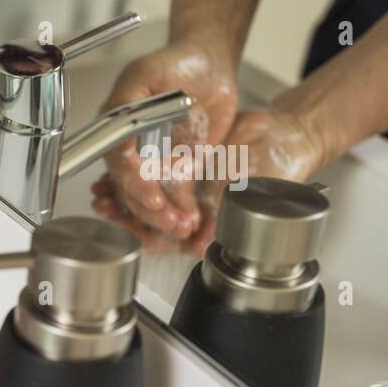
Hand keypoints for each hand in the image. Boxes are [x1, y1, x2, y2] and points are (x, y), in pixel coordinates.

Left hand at [92, 106, 325, 255]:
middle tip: (105, 207)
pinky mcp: (178, 166)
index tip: (125, 225)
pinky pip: (149, 173)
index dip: (142, 234)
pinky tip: (116, 169)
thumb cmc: (278, 171)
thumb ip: (221, 218)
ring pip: (144, 199)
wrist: (286, 137)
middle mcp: (189, 212)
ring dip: (121, 196)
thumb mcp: (248, 195)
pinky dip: (131, 172)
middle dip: (123, 215)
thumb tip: (197, 249)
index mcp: (203, 228)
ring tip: (101, 192)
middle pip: (146, 221)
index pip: (164, 240)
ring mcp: (182, 190)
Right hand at [95, 39, 239, 236]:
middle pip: (132, 188)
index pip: (119, 162)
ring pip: (152, 197)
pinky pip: (177, 195)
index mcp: (118, 127)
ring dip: (163, 216)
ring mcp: (155, 160)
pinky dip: (182, 210)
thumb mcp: (149, 72)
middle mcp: (133, 148)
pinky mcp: (178, 168)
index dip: (132, 183)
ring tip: (182, 227)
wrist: (209, 65)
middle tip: (169, 221)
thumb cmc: (178, 61)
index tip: (151, 196)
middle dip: (149, 209)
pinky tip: (191, 221)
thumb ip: (131, 98)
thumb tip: (120, 127)